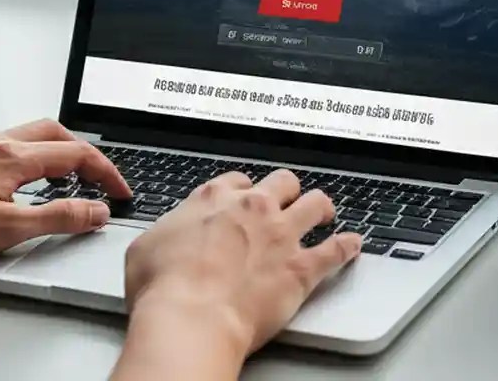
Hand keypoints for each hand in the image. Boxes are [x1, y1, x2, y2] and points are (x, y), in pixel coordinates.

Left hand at [0, 119, 130, 284]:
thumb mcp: (9, 230)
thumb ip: (59, 217)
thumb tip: (95, 211)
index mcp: (11, 157)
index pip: (75, 153)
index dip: (105, 173)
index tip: (119, 193)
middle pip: (55, 133)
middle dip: (85, 153)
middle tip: (100, 179)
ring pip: (30, 137)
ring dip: (57, 152)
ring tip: (69, 179)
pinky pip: (7, 148)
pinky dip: (31, 159)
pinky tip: (26, 183)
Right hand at [111, 170, 360, 379]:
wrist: (191, 317)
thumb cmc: (163, 288)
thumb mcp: (145, 248)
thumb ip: (166, 233)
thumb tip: (165, 237)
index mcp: (213, 199)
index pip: (238, 181)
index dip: (245, 189)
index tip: (247, 197)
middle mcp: (252, 209)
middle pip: (282, 182)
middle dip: (287, 190)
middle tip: (288, 200)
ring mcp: (281, 235)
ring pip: (315, 204)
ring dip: (322, 208)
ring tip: (325, 213)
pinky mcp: (301, 268)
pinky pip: (336, 250)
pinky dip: (347, 246)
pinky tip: (353, 244)